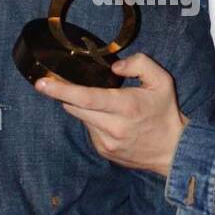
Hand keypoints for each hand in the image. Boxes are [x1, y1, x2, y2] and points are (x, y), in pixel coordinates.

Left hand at [34, 53, 185, 178]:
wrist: (173, 150)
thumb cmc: (165, 112)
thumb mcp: (162, 80)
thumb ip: (139, 64)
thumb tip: (115, 67)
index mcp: (126, 107)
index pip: (87, 98)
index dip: (61, 90)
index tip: (42, 84)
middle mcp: (113, 127)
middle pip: (75, 107)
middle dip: (68, 94)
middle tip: (69, 84)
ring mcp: (106, 142)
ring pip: (80, 118)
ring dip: (83, 107)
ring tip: (106, 104)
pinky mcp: (103, 150)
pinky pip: (88, 128)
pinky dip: (92, 119)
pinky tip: (110, 119)